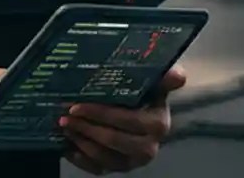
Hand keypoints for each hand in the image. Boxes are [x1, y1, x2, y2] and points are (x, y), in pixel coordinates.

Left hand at [61, 64, 187, 174]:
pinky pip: (98, 170)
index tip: (77, 105)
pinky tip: (67, 146)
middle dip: (87, 128)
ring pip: (104, 157)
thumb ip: (165, 77)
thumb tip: (179, 76)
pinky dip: (81, 160)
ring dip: (81, 142)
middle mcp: (149, 148)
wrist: (146, 112)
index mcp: (158, 125)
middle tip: (65, 116)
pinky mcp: (121, 169)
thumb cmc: (148, 93)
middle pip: (113, 140)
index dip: (101, 114)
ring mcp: (134, 161)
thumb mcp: (156, 82)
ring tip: (65, 127)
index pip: (127, 121)